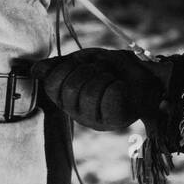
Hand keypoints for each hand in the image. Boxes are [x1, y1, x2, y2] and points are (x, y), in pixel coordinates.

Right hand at [30, 48, 172, 131]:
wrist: (149, 74)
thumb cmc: (115, 68)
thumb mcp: (84, 62)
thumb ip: (60, 66)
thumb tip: (34, 70)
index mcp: (67, 98)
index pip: (52, 82)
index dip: (68, 66)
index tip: (83, 64)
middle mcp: (77, 113)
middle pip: (69, 87)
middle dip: (88, 70)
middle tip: (102, 71)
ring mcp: (95, 119)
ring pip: (89, 91)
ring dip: (104, 76)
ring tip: (113, 79)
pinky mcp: (114, 121)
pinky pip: (108, 97)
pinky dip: (117, 85)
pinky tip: (122, 88)